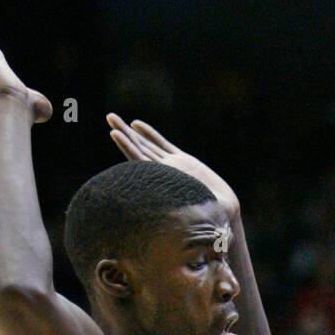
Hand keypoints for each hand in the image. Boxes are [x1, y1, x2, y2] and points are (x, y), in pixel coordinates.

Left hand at [106, 114, 239, 219]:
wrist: (224, 213)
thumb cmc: (212, 218)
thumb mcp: (198, 215)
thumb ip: (189, 212)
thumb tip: (180, 217)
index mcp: (164, 184)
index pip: (140, 162)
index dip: (128, 147)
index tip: (115, 133)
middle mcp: (163, 174)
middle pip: (138, 150)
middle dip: (123, 133)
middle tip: (110, 116)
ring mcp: (171, 166)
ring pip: (147, 146)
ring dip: (131, 132)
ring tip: (114, 118)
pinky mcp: (183, 161)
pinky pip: (162, 144)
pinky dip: (149, 134)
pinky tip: (136, 125)